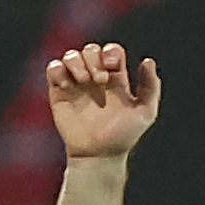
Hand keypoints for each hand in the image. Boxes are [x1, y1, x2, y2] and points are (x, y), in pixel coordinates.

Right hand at [47, 41, 160, 161]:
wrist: (98, 155)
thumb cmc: (122, 137)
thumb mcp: (145, 113)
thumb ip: (150, 87)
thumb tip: (148, 61)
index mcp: (116, 79)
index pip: (112, 51)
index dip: (111, 52)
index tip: (112, 67)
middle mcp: (95, 78)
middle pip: (91, 50)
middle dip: (94, 59)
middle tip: (100, 81)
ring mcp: (76, 84)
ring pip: (72, 55)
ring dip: (77, 62)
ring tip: (83, 81)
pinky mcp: (59, 93)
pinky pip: (54, 68)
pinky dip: (59, 70)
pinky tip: (67, 85)